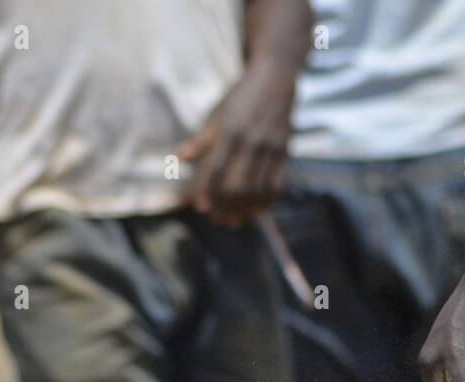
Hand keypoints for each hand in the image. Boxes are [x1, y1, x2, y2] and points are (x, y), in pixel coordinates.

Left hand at [177, 59, 294, 227]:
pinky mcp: (285, 153)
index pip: (215, 166)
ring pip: (257, 189)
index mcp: (231, 130)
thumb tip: (180, 158)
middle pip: (237, 184)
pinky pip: (277, 185)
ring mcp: (271, 148)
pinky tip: (255, 212)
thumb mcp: (218, 114)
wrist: (276, 78)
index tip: (198, 206)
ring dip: (243, 209)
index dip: (206, 188)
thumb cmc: (241, 98)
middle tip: (214, 218)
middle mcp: (252, 141)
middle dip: (224, 206)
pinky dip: (265, 203)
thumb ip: (201, 140)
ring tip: (231, 220)